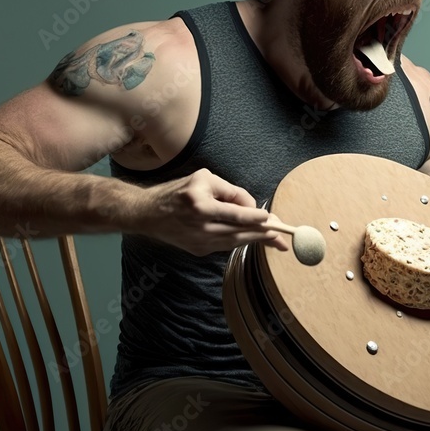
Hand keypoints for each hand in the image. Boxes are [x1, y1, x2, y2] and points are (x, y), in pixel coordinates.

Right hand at [139, 168, 288, 255]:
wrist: (147, 213)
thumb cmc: (177, 191)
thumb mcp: (203, 179)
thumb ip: (230, 191)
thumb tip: (252, 207)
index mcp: (200, 205)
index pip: (235, 214)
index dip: (255, 218)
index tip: (271, 220)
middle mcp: (199, 226)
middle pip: (238, 233)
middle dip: (263, 235)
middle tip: (282, 237)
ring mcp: (198, 242)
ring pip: (234, 242)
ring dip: (255, 241)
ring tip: (275, 240)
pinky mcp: (197, 251)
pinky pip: (225, 246)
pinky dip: (239, 242)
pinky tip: (253, 239)